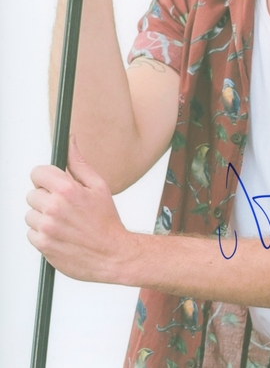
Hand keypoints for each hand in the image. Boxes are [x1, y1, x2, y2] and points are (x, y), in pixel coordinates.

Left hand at [25, 137, 135, 282]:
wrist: (112, 255)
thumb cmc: (106, 221)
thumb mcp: (99, 186)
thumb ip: (79, 162)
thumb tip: (70, 141)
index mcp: (67, 189)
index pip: (37, 173)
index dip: (45, 178)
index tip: (52, 184)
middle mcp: (54, 207)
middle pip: (32, 194)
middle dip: (46, 198)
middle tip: (64, 207)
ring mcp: (47, 227)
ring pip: (30, 214)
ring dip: (43, 217)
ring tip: (64, 222)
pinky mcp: (42, 244)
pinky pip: (31, 233)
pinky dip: (42, 234)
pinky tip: (60, 234)